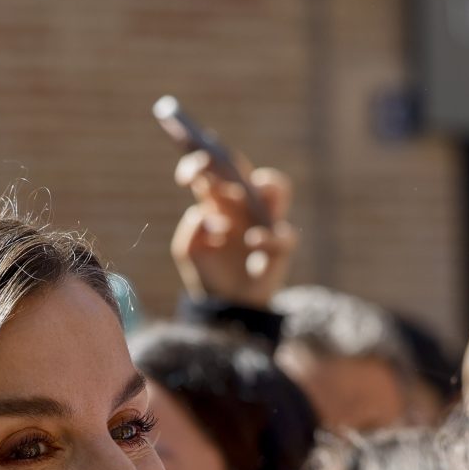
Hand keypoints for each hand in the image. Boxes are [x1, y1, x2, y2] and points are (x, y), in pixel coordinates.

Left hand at [169, 152, 295, 308]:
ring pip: (278, 188)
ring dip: (266, 185)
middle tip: (213, 182)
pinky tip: (253, 241)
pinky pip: (283, 234)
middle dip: (229, 168)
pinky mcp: (280, 246)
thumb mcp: (188, 250)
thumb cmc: (207, 272)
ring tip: (245, 200)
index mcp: (218, 202)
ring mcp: (265, 222)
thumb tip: (209, 215)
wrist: (226, 305)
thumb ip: (192, 228)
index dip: (198, 165)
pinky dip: (269, 236)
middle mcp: (243, 206)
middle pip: (243, 170)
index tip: (184, 179)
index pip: (211, 170)